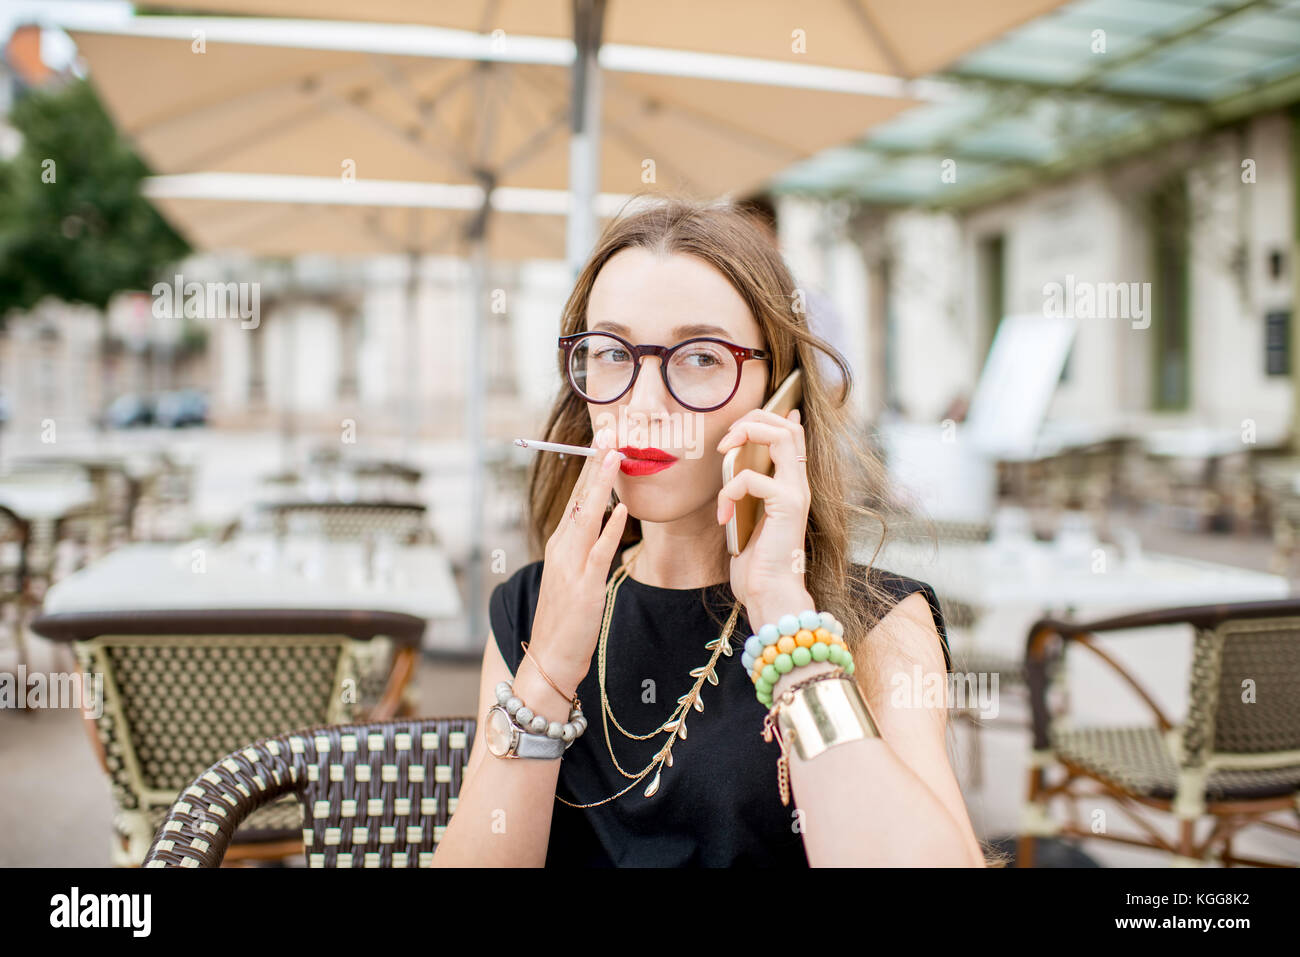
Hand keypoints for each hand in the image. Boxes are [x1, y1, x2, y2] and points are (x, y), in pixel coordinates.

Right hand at [529, 428, 628, 690]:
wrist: (548, 660)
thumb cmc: (564, 621)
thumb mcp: (572, 577)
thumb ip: (585, 549)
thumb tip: (604, 521)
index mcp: (560, 545)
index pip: (576, 498)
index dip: (589, 469)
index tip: (602, 441)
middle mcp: (562, 549)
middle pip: (579, 498)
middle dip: (593, 465)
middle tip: (607, 432)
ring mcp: (571, 566)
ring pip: (587, 516)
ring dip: (600, 485)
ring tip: (614, 456)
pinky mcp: (585, 586)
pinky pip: (599, 551)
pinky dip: (610, 527)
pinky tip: (621, 509)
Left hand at [716, 407, 813, 631]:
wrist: (770, 596)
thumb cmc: (757, 565)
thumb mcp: (747, 519)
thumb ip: (746, 493)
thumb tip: (737, 468)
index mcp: (790, 486)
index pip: (792, 432)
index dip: (768, 416)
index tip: (738, 428)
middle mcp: (798, 485)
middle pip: (787, 425)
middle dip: (752, 420)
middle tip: (726, 441)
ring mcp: (795, 493)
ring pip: (781, 436)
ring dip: (745, 436)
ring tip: (724, 454)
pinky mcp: (786, 506)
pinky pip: (752, 479)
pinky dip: (729, 492)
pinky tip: (724, 517)